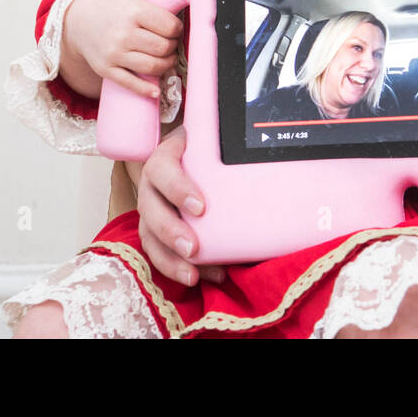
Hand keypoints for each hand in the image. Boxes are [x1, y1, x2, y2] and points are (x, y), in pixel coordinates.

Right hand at [61, 0, 181, 99]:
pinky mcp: (106, 69)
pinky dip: (146, 89)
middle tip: (171, 42)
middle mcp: (123, 33)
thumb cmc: (110, 2)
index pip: (170, 26)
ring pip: (153, 66)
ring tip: (167, 57)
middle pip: (163, 47)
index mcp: (133, 11)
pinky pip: (130, 83)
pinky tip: (156, 90)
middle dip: (173, 46)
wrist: (77, 22)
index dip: (178, 29)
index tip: (175, 28)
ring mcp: (114, 54)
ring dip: (166, 64)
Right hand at [136, 128, 225, 286]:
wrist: (193, 154)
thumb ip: (227, 147)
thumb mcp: (212, 140)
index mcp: (164, 158)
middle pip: (149, 209)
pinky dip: (176, 267)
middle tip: (193, 249)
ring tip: (193, 275)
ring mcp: (150, 209)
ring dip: (169, 259)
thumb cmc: (207, 149)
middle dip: (170, 232)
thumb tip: (267, 156)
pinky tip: (199, 276)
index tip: (201, 207)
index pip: (162, 169)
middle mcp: (151, 185)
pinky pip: (159, 253)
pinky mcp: (155, 231)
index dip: (177, 188)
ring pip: (149, 236)